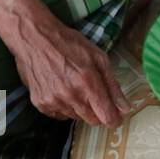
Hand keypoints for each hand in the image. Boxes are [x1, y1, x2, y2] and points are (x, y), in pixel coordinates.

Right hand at [3, 2, 128, 127]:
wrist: (34, 37)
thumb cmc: (69, 44)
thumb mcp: (98, 57)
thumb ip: (113, 85)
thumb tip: (125, 108)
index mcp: (87, 83)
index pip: (107, 117)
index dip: (115, 119)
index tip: (116, 116)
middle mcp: (70, 96)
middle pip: (92, 120)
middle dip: (97, 112)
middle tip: (93, 94)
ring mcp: (53, 101)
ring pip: (75, 117)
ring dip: (79, 108)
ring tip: (73, 86)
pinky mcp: (40, 104)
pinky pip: (59, 114)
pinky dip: (63, 106)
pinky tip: (60, 89)